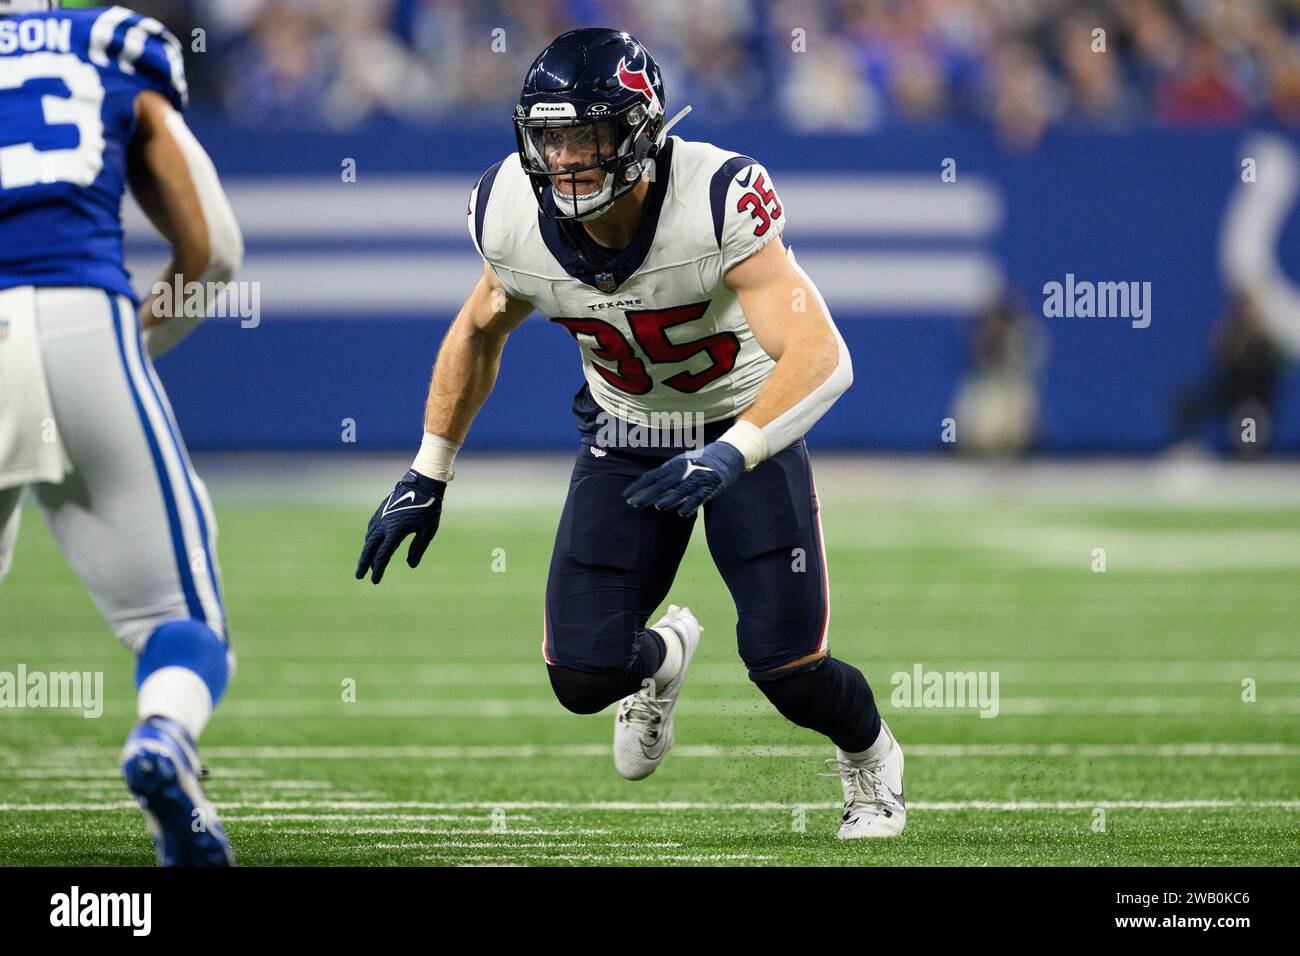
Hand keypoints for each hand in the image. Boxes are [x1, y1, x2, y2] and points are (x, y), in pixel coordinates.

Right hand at [355, 470, 446, 583]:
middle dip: (364, 563)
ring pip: (369, 537)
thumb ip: (418, 548)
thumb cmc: (429, 507)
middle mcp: (385, 524)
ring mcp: (381, 516)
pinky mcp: (382, 510)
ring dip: (366, 551)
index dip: (378, 569)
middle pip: (369, 548)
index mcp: (396, 531)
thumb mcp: (428, 530)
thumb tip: (411, 565)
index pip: (382, 555)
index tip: (375, 581)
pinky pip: (371, 527)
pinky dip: (369, 538)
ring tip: (365, 563)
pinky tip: (370, 543)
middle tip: (359, 576)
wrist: (423, 483)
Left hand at [623, 441, 745, 515]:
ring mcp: (698, 478)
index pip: (652, 476)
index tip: (625, 496)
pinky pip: (700, 497)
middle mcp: (684, 470)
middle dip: (649, 494)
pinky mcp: (711, 486)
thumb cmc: (696, 462)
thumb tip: (644, 486)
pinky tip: (683, 513)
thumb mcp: (679, 464)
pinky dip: (691, 505)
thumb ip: (664, 475)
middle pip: (664, 483)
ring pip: (682, 489)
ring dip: (670, 498)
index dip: (638, 486)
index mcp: (674, 465)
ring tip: (659, 506)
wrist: (725, 454)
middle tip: (634, 503)